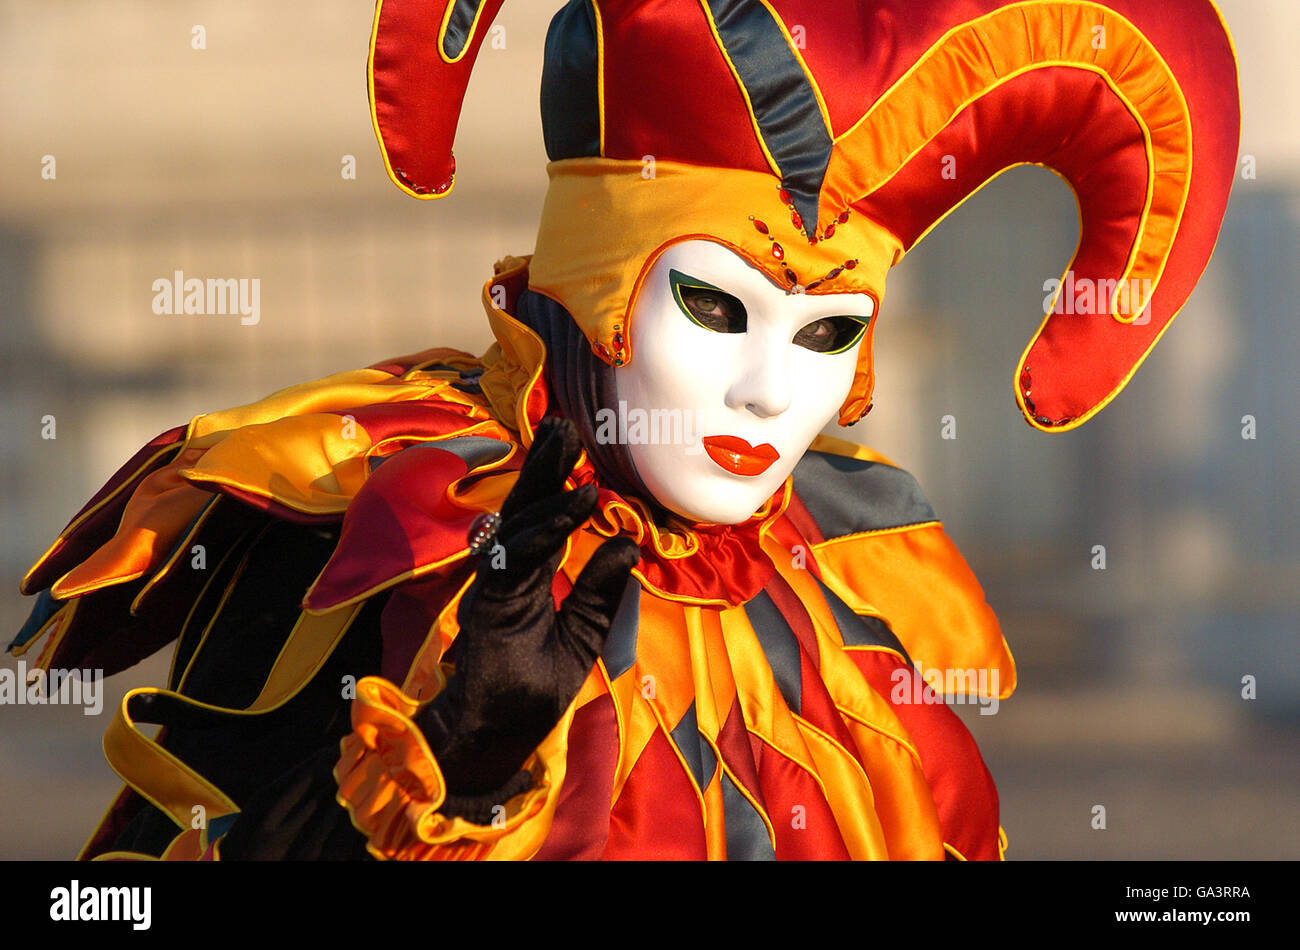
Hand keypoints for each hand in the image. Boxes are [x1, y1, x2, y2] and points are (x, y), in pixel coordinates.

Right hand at [416, 415, 639, 806]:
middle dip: (543, 464)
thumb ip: (599, 591)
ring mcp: (494, 587)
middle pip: (524, 507)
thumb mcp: (582, 635)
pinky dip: (547, 529)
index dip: (555, 482)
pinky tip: (576, 503)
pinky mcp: (490, 604)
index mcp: (525, 577)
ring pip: (518, 522)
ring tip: (570, 447)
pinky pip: (518, 557)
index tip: (572, 443)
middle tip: (564, 422)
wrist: (498, 738)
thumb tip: (628, 546)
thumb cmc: (533, 690)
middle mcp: (505, 574)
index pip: (540, 519)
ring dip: (545, 482)